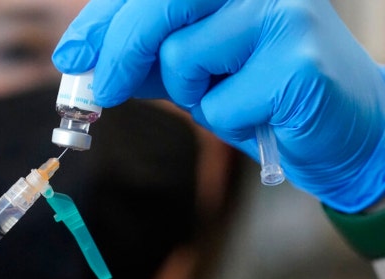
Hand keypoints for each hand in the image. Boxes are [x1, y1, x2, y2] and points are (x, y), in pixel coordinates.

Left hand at [52, 0, 384, 211]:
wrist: (343, 130)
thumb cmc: (263, 94)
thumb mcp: (195, 70)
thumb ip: (146, 58)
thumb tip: (84, 61)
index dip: (102, 21)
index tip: (70, 54)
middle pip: (160, 4)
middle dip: (120, 50)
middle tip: (104, 90)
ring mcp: (284, 15)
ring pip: (183, 55)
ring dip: (192, 93)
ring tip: (231, 97)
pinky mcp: (299, 63)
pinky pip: (219, 102)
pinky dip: (226, 121)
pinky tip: (261, 117)